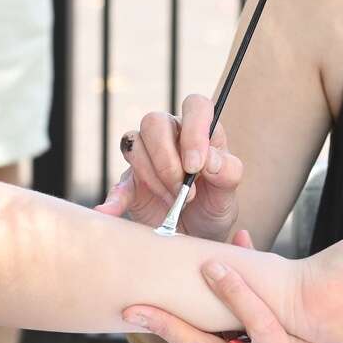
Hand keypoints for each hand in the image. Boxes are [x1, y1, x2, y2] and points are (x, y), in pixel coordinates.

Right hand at [94, 94, 242, 240]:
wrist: (195, 236)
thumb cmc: (214, 206)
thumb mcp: (229, 192)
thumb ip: (228, 173)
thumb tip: (210, 160)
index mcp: (201, 131)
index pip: (195, 106)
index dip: (194, 130)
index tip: (195, 166)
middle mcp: (171, 135)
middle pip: (154, 122)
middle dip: (167, 160)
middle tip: (183, 191)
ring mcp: (146, 156)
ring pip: (135, 144)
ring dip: (153, 177)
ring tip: (173, 203)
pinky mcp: (129, 182)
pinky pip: (117, 182)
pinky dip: (115, 196)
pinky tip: (112, 211)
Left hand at [124, 229, 342, 342]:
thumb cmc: (317, 332)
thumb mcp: (299, 307)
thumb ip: (267, 276)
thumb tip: (241, 237)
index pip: (257, 321)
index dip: (235, 293)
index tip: (213, 265)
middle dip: (169, 327)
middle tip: (135, 309)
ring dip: (173, 331)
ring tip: (139, 310)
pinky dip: (197, 340)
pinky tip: (172, 321)